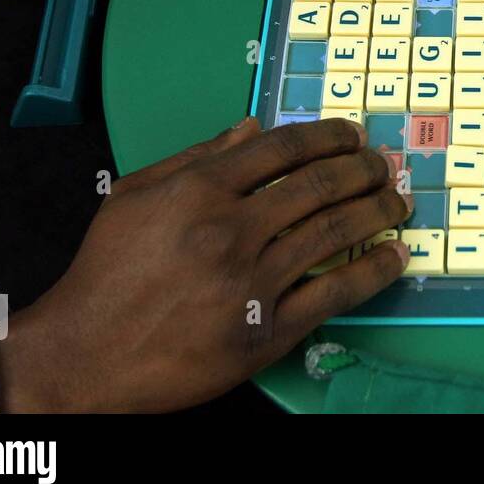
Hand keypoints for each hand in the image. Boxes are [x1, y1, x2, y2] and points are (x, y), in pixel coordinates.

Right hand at [0, 118, 410, 411]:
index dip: (328, 137)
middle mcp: (232, 231)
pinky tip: (394, 257)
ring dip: (377, 212)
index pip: (283, 149)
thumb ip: (195, 158)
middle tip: (384, 166)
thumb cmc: (106, 273)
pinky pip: (335, 294)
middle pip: (319, 186)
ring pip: (335, 234)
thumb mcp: (133, 197)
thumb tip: (251, 128)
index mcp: (200, 191)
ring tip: (397, 203)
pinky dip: (373, 272)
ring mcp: (253, 283)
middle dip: (363, 170)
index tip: (352, 136)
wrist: (86, 354)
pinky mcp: (267, 332)